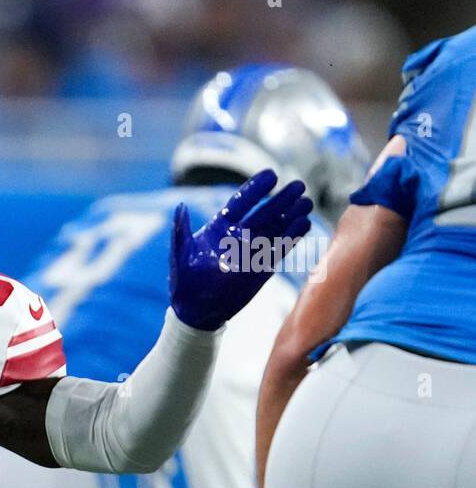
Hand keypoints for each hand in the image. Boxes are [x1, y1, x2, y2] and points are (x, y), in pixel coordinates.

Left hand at [170, 169, 313, 330]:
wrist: (196, 312)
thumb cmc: (183, 283)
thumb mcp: (180, 256)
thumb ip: (181, 231)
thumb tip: (180, 207)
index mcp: (219, 228)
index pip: (240, 203)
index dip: (255, 189)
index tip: (272, 175)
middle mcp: (238, 235)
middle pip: (264, 212)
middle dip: (281, 199)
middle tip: (299, 186)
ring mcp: (251, 250)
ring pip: (276, 228)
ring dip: (292, 215)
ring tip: (307, 203)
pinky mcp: (262, 267)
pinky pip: (280, 249)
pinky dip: (292, 237)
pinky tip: (304, 224)